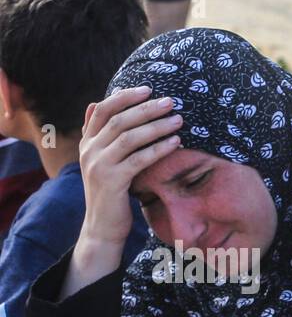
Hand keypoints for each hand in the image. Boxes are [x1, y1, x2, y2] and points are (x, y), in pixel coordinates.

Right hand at [67, 85, 183, 294]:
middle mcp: (89, 150)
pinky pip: (138, 159)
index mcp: (87, 142)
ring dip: (155, 126)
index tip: (147, 89)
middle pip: (118, 120)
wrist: (102, 227)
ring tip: (178, 119)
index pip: (102, 110)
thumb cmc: (110, 193)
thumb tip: (97, 103)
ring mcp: (99, 165)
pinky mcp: (111, 181)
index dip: (124, 97)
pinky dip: (158, 149)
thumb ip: (101, 136)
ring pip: (128, 137)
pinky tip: (175, 143)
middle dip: (145, 108)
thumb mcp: (102, 161)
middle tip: (170, 101)